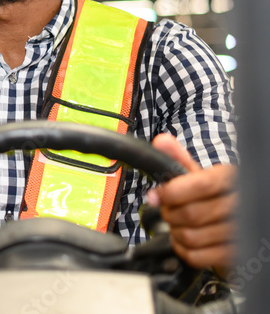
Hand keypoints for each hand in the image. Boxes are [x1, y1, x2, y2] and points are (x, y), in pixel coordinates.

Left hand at [148, 133, 236, 272]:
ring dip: (175, 232)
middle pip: (191, 214)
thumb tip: (161, 141)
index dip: (172, 191)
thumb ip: (179, 159)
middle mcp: (240, 206)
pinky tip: (186, 239)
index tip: (157, 194)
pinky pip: (196, 257)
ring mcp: (239, 233)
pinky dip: (182, 249)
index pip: (200, 185)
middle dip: (169, 212)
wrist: (242, 221)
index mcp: (231, 180)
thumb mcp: (202, 174)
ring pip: (191, 237)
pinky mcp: (233, 255)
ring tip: (178, 224)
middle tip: (168, 209)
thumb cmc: (217, 195)